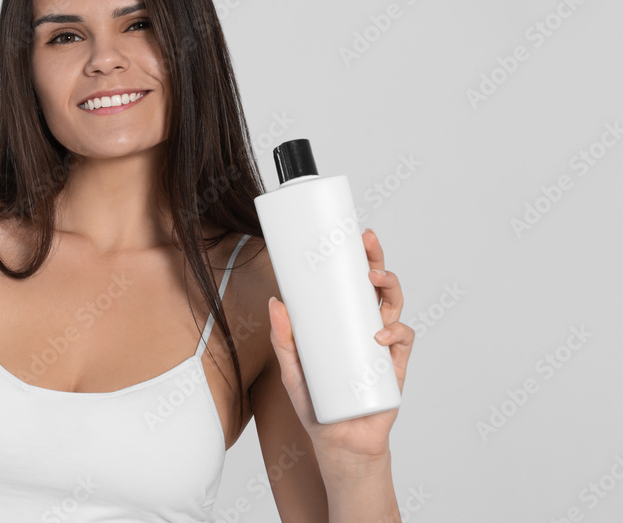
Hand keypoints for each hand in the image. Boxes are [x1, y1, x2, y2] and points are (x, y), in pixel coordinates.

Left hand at [266, 228, 413, 462]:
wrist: (338, 443)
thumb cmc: (317, 404)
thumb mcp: (292, 369)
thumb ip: (283, 339)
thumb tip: (275, 303)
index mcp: (343, 323)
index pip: (352, 285)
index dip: (357, 259)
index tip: (354, 236)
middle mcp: (365, 329)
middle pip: (377, 287)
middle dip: (376, 260)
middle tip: (367, 245)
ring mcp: (383, 347)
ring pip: (394, 306)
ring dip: (389, 287)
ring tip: (373, 279)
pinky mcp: (395, 368)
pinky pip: (403, 342)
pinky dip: (395, 333)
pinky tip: (378, 336)